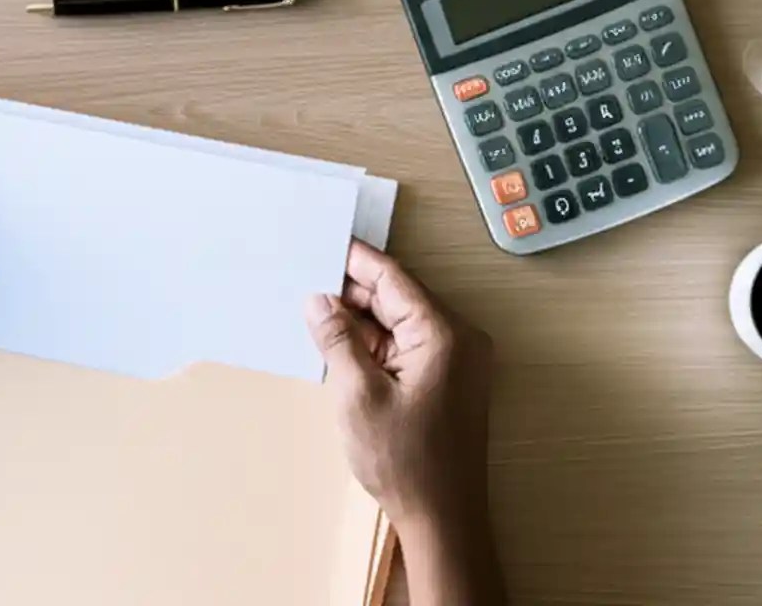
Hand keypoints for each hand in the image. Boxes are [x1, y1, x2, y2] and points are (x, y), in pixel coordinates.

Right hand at [304, 240, 492, 527]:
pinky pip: (406, 347)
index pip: (394, 280)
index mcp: (443, 335)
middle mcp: (457, 339)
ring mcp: (454, 361)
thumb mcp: (358, 397)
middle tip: (304, 279)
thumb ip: (339, 341)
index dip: (354, 261)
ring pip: (398, 323)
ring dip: (359, 321)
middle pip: (397, 298)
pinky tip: (339, 345)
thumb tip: (319, 301)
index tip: (322, 243)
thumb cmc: (407, 463)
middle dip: (351, 292)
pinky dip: (373, 345)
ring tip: (313, 312)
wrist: (443, 518)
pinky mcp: (446, 380)